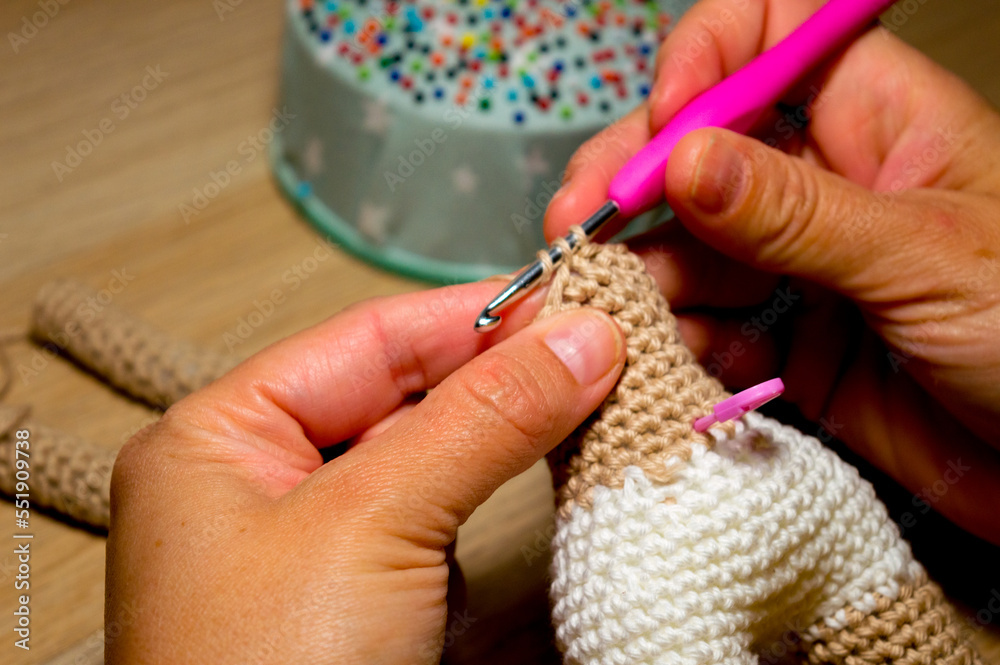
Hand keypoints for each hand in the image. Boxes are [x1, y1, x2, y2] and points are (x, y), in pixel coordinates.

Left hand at [104, 281, 624, 663]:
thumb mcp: (373, 521)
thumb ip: (480, 417)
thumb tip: (579, 337)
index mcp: (219, 439)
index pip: (367, 340)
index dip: (472, 314)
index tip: (570, 298)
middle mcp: (261, 485)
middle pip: (401, 396)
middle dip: (499, 375)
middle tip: (600, 348)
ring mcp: (318, 549)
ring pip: (430, 459)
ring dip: (507, 435)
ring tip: (590, 398)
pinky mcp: (369, 604)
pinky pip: (441, 525)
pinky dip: (497, 502)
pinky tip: (547, 477)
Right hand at [545, 0, 999, 544]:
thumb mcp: (924, 256)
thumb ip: (798, 214)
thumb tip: (684, 161)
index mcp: (879, 120)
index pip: (771, 36)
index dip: (709, 54)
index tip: (668, 116)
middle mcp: (825, 183)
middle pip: (700, 143)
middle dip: (632, 175)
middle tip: (579, 223)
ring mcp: (797, 265)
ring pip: (689, 243)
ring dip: (640, 270)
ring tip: (605, 303)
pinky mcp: (782, 342)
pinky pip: (704, 326)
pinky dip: (673, 340)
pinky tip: (660, 357)